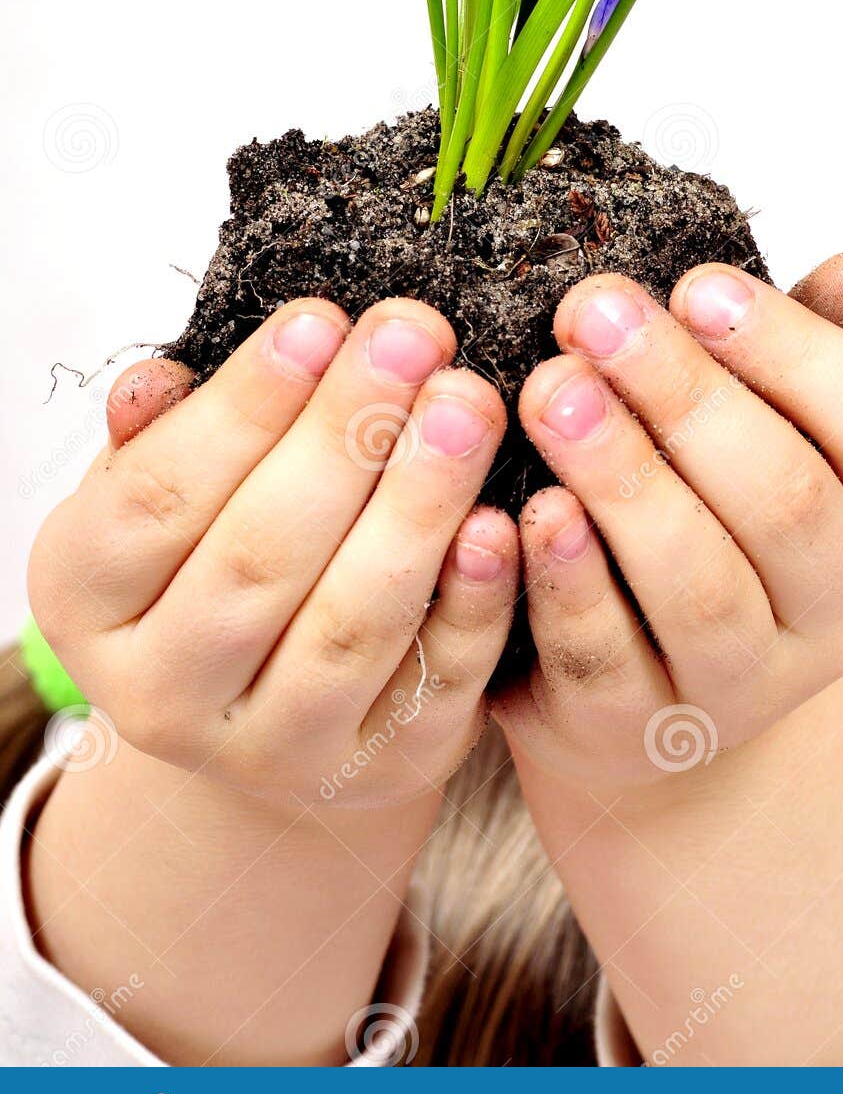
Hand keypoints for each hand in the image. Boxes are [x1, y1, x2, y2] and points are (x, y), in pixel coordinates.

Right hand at [30, 297, 516, 809]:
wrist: (269, 703)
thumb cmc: (215, 554)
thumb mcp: (161, 494)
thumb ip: (163, 437)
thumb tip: (164, 379)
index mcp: (87, 600)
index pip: (158, 498)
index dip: (241, 408)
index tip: (319, 321)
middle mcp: (163, 692)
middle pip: (258, 558)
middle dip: (344, 438)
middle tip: (413, 337)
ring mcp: (274, 748)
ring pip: (351, 623)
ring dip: (417, 505)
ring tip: (466, 404)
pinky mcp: (381, 772)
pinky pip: (435, 684)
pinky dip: (474, 603)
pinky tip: (504, 524)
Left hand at [496, 253, 842, 793]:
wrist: (652, 688)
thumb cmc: (712, 511)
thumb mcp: (774, 429)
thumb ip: (813, 347)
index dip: (795, 347)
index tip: (695, 283)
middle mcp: (835, 607)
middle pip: (786, 498)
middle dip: (684, 394)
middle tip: (590, 311)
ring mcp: (739, 682)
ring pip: (699, 583)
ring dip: (622, 478)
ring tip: (551, 393)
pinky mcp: (634, 724)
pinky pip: (604, 656)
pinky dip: (567, 581)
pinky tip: (526, 511)